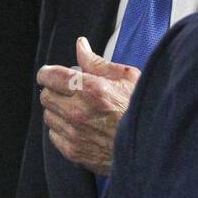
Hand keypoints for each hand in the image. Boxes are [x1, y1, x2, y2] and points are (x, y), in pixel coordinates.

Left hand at [37, 37, 139, 175]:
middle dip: (54, 90)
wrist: (152, 146)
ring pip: (49, 116)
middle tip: (70, 91)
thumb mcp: (127, 77)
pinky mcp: (74, 151)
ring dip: (58, 110)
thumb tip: (80, 46)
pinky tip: (79, 126)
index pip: (50, 75)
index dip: (48, 72)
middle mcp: (78, 112)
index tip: (51, 73)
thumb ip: (97, 62)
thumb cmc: (141, 109)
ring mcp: (75, 134)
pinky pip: (54, 136)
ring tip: (77, 109)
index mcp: (91, 89)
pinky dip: (62, 129)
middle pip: (45, 96)